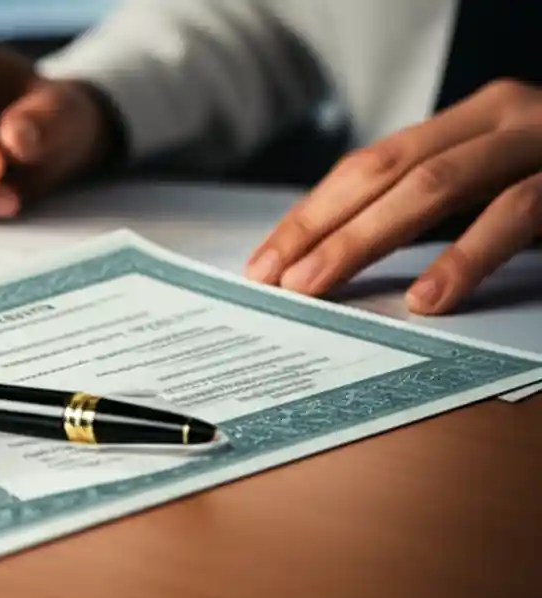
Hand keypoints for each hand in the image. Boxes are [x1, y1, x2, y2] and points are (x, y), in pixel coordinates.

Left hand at [245, 79, 541, 314]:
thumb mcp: (495, 187)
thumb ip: (436, 209)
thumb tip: (343, 258)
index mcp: (467, 120)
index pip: (367, 166)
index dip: (311, 213)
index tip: (265, 261)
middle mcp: (498, 118)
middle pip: (384, 171)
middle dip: (320, 228)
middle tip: (275, 280)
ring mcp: (541, 141)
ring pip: (435, 186)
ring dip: (366, 240)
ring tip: (318, 288)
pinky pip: (515, 213)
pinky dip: (466, 257)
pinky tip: (426, 298)